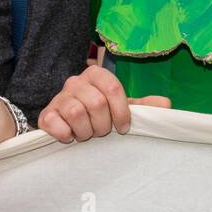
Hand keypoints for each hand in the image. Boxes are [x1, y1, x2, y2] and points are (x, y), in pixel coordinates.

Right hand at [37, 66, 170, 142]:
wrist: (67, 124)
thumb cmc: (99, 114)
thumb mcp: (122, 108)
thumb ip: (143, 106)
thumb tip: (166, 104)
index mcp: (96, 75)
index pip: (113, 87)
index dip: (121, 111)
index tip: (124, 128)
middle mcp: (76, 81)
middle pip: (96, 103)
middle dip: (103, 125)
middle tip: (102, 131)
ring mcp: (59, 97)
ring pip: (76, 112)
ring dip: (86, 131)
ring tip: (87, 134)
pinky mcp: (46, 114)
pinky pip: (55, 123)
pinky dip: (65, 134)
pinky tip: (70, 136)